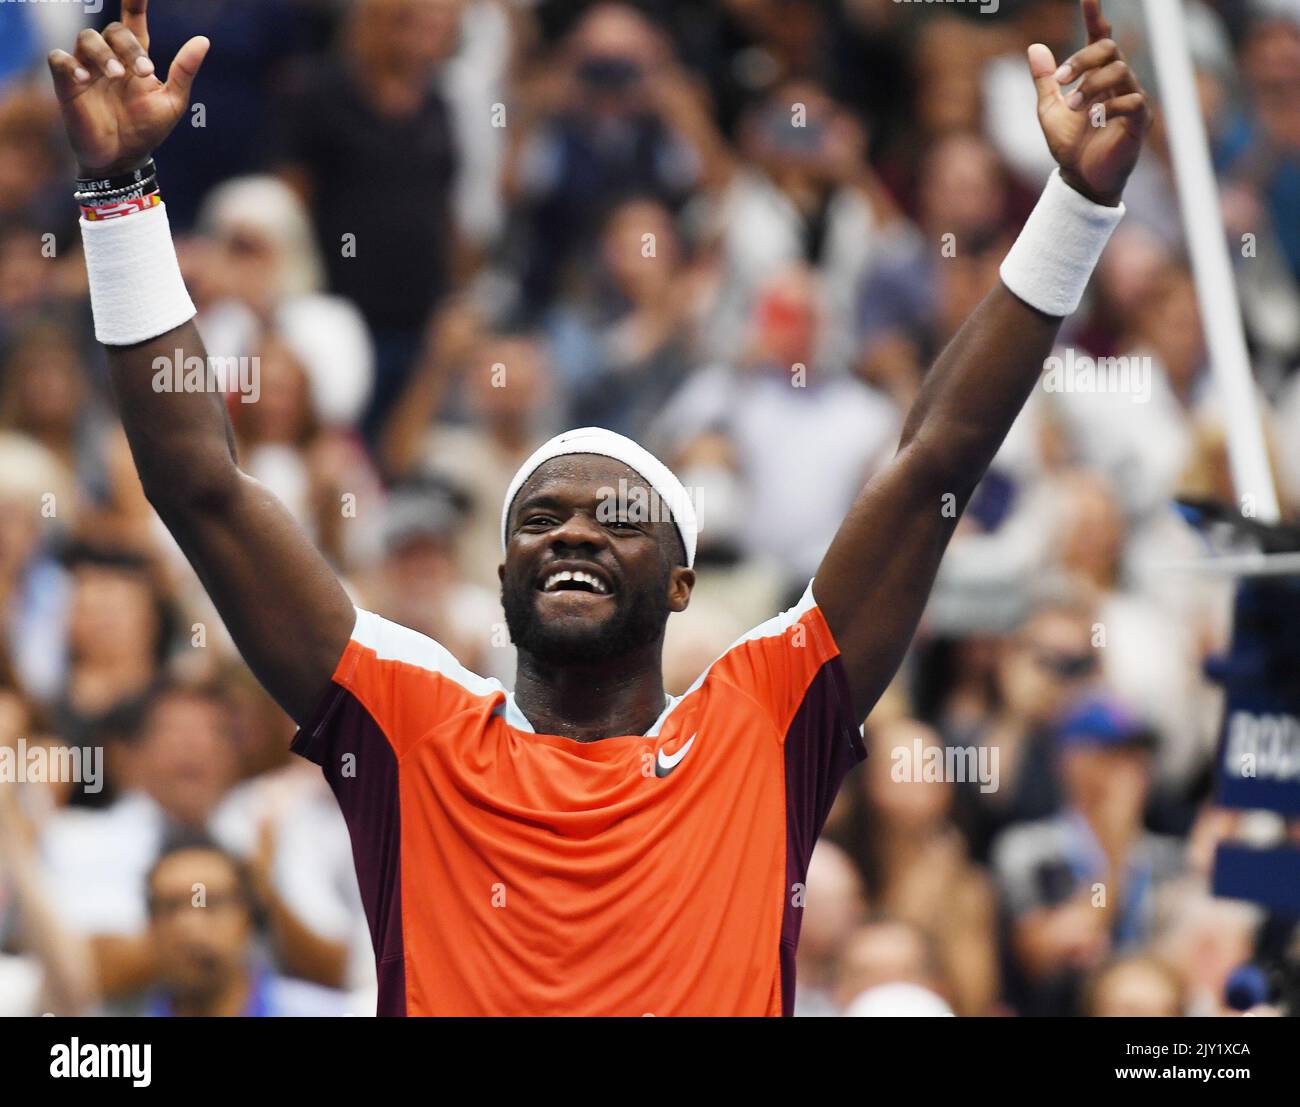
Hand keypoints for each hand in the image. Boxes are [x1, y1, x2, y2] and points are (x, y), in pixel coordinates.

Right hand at [47, 0, 208, 176]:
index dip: (135, 3)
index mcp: (135, 58)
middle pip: (112, 30)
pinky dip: (70, 64)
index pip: (133, 21)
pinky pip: (59, 59)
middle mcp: (110, 58)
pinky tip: (84, 78)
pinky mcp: (67, 83)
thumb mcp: (173, 102)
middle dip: (128, 46)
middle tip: (144, 72)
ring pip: (86, 39)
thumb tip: (204, 40)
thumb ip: (184, 71)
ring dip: (103, 53)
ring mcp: (86, 69)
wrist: (124, 159)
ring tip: (117, 75)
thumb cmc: (147, 130)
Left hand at [1028, 0, 1151, 205]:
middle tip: (1061, 79)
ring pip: (1120, 70)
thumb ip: (1044, 80)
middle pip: (1110, 48)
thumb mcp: (1048, 110)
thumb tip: (1034, 47)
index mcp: (1096, 77)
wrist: (1080, 179)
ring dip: (1091, 85)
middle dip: (1083, 58)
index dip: (1095, 17)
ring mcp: (1132, 99)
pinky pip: (1133, 100)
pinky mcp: (1140, 122)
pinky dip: (1110, 106)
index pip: (1100, 39)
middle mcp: (1117, 83)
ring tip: (1073, 106)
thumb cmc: (1069, 145)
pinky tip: (1094, 118)